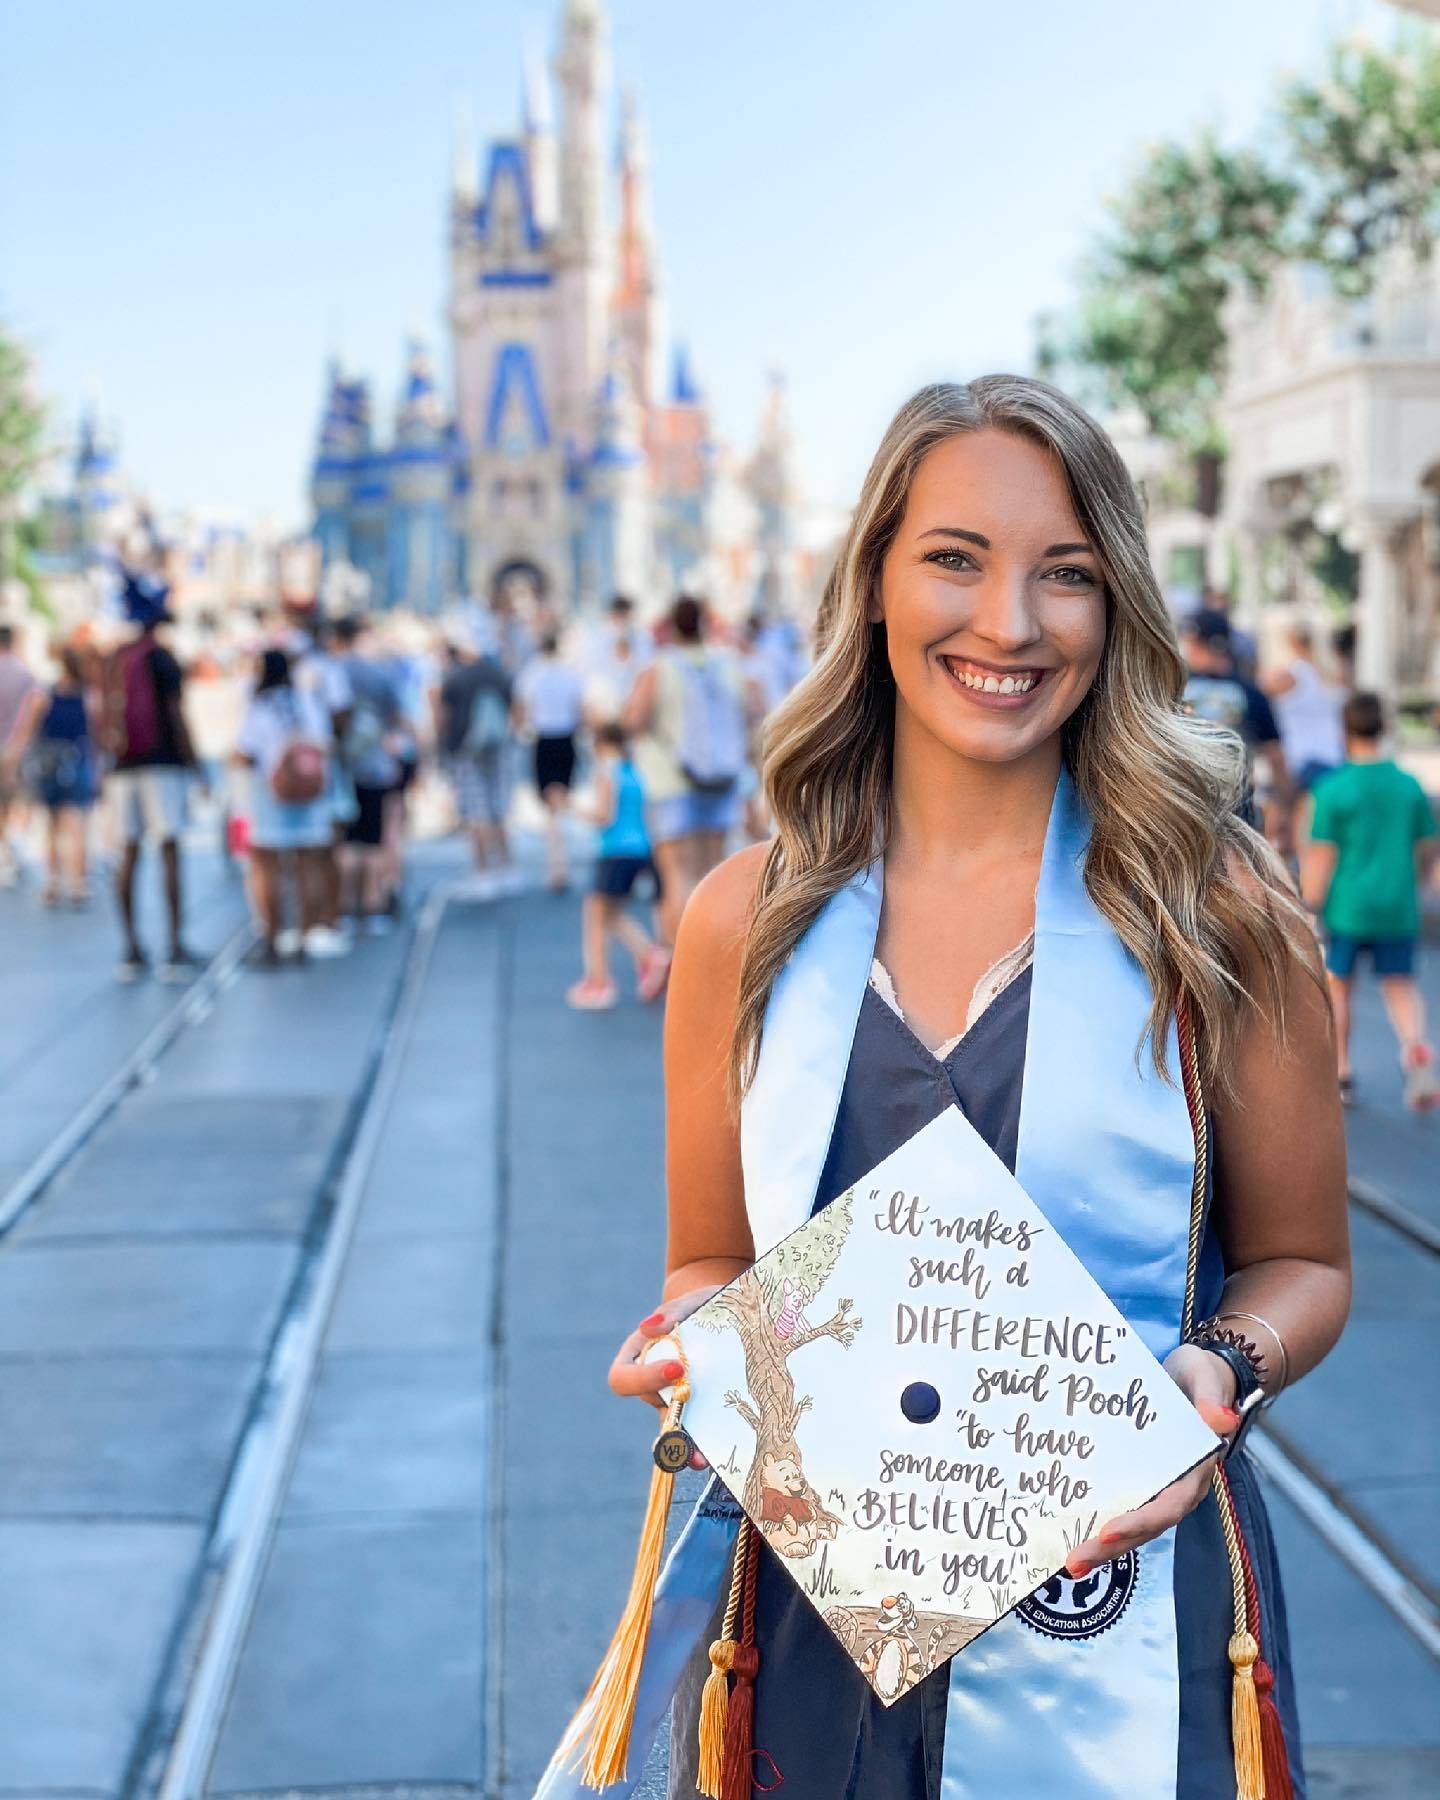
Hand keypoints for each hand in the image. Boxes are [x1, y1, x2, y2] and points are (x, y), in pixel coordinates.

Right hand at [607, 1285, 724, 1470]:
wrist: (724, 1314)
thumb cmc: (699, 1306)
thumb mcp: (690, 1302)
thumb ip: (672, 1312)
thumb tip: (649, 1326)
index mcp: (638, 1356)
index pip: (624, 1378)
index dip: (644, 1378)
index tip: (678, 1367)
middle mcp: (654, 1385)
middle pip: (653, 1411)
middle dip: (669, 1425)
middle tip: (687, 1438)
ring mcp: (678, 1401)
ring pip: (675, 1429)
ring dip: (687, 1446)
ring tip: (702, 1459)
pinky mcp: (702, 1411)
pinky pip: (699, 1431)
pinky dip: (708, 1444)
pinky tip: (723, 1456)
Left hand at [1065, 1343, 1237, 1577]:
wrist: (1195, 1372)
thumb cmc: (1201, 1375)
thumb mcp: (1205, 1377)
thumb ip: (1210, 1398)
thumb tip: (1221, 1419)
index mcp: (1194, 1471)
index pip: (1169, 1506)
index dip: (1140, 1521)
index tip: (1107, 1530)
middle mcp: (1176, 1487)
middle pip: (1145, 1526)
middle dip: (1111, 1546)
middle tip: (1074, 1562)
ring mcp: (1157, 1485)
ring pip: (1131, 1523)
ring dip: (1102, 1544)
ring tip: (1070, 1562)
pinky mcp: (1140, 1477)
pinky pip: (1120, 1505)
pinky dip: (1098, 1521)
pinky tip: (1069, 1531)